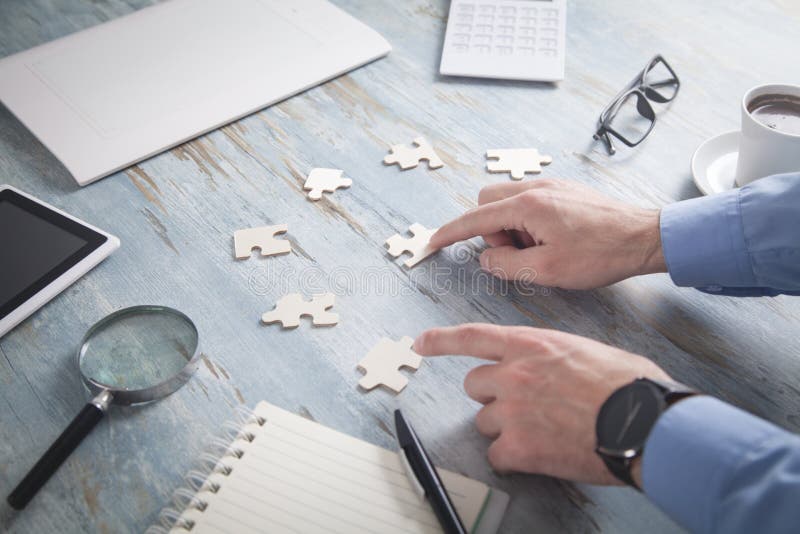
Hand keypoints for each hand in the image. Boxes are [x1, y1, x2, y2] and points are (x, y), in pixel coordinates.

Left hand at [414, 323, 671, 484]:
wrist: (645, 423)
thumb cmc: (629, 386)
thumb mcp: (587, 351)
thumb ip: (554, 357)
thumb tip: (552, 370)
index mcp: (531, 344)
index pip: (472, 336)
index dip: (442, 340)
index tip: (421, 342)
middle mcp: (514, 373)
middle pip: (473, 385)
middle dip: (492, 396)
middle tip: (522, 407)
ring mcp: (512, 409)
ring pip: (485, 422)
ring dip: (506, 429)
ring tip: (544, 432)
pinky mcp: (518, 446)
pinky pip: (497, 456)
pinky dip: (514, 460)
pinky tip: (542, 456)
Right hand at [430, 179, 666, 289]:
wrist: (645, 237)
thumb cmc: (601, 254)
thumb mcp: (547, 270)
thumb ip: (507, 264)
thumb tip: (487, 258)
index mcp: (528, 205)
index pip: (476, 218)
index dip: (451, 232)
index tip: (434, 241)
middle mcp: (537, 188)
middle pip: (488, 202)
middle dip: (491, 231)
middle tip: (517, 255)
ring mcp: (552, 186)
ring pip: (509, 203)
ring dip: (512, 229)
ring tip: (541, 251)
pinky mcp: (565, 191)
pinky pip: (530, 202)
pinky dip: (529, 223)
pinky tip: (553, 241)